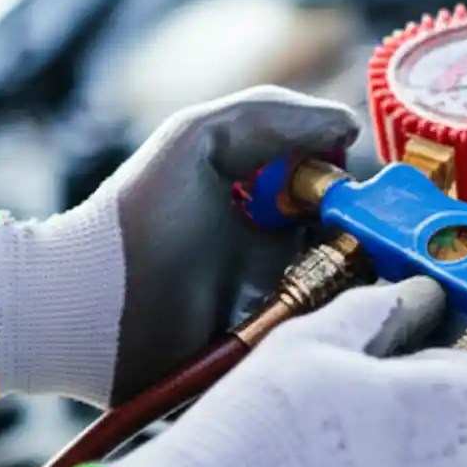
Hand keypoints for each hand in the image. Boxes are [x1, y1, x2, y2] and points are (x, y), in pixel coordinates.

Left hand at [0, 86, 358, 405]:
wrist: (89, 309)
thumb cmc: (136, 216)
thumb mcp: (198, 138)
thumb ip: (273, 113)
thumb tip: (349, 128)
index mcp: (268, 201)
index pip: (342, 192)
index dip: (361, 194)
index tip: (373, 203)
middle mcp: (281, 252)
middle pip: (357, 244)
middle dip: (371, 244)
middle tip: (377, 247)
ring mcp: (279, 306)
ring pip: (351, 293)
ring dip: (359, 287)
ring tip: (347, 282)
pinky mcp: (272, 353)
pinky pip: (323, 339)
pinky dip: (335, 327)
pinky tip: (330, 315)